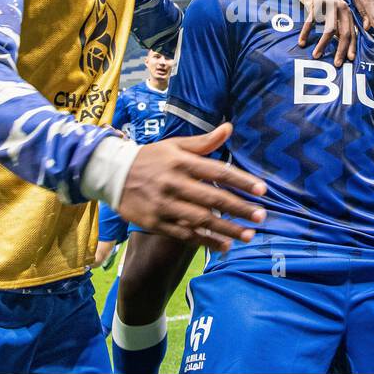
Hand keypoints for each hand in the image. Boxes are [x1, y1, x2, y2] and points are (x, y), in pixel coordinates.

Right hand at [117, 123, 266, 251]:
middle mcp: (174, 183)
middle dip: (239, 208)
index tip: (262, 190)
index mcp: (181, 162)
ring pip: (200, 219)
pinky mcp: (156, 222)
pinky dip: (205, 241)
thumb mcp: (174, 145)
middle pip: (212, 198)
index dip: (241, 181)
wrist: (111, 174)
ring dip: (226, 229)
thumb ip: (204, 142)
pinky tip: (224, 245)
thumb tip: (229, 128)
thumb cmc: (150, 158)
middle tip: (261, 217)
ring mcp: (164, 204)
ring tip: (248, 235)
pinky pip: (184, 234)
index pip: (217, 171)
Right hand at [293, 0, 355, 65]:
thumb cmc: (323, 2)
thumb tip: (344, 46)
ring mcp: (328, 6)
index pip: (352, 33)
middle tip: (337, 64)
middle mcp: (341, 8)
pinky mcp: (315, 4)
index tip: (349, 60)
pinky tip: (302, 42)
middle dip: (340, 51)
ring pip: (328, 30)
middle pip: (343, 33)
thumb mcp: (335, 12)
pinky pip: (311, 23)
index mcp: (347, 12)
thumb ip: (341, 25)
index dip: (352, 47)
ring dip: (322, 45)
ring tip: (316, 56)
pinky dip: (305, 34)